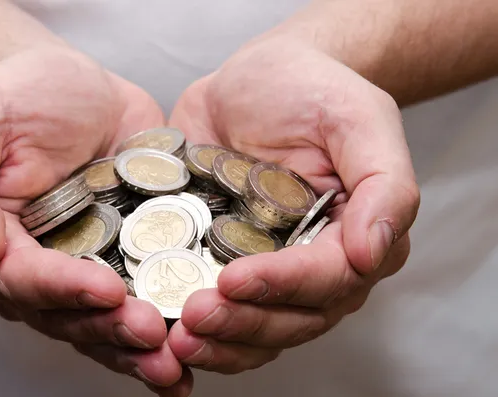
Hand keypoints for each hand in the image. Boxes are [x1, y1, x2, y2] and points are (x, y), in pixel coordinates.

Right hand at [0, 45, 189, 393]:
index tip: (107, 291)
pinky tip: (195, 345)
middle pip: (69, 314)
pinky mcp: (129, 254)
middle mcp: (38, 266)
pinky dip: (167, 322)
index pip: (22, 280)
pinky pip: (144, 294)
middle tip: (156, 338)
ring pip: (106, 320)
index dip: (63, 290)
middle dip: (112, 330)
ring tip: (178, 361)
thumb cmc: (16, 95)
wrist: (74, 84)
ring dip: (140, 347)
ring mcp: (86, 264)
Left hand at [167, 29, 419, 372]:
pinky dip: (194, 328)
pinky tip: (162, 328)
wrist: (255, 79)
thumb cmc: (311, 90)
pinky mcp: (225, 263)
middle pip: (290, 318)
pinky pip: (219, 309)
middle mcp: (317, 266)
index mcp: (356, 236)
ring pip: (254, 330)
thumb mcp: (358, 118)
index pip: (328, 279)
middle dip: (242, 323)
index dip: (283, 286)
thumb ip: (386, 183)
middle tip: (193, 317)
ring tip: (174, 339)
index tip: (234, 280)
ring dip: (217, 342)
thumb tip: (374, 254)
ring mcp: (269, 270)